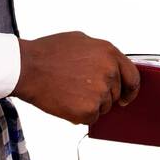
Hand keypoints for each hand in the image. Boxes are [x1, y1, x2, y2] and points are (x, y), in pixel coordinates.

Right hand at [10, 30, 141, 124]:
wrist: (27, 67)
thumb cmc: (49, 52)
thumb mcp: (81, 40)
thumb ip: (101, 54)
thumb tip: (112, 67)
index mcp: (109, 53)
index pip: (133, 77)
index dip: (130, 89)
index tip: (125, 97)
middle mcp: (109, 72)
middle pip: (115, 94)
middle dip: (101, 95)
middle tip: (79, 89)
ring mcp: (100, 92)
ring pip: (103, 107)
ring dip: (89, 104)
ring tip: (69, 91)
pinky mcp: (88, 110)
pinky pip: (91, 118)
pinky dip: (79, 114)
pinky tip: (65, 100)